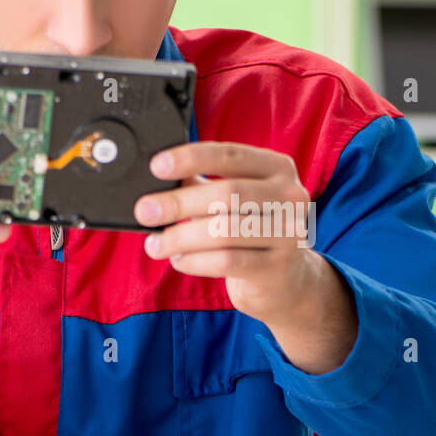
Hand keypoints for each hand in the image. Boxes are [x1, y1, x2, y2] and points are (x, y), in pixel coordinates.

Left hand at [134, 141, 356, 372]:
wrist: (287, 280)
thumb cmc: (252, 231)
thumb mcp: (234, 201)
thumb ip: (202, 184)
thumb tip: (158, 178)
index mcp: (278, 168)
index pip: (231, 155)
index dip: (192, 158)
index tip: (157, 167)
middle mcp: (291, 196)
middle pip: (227, 194)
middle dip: (179, 203)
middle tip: (145, 211)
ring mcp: (289, 233)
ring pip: (224, 231)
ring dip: (181, 237)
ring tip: (156, 244)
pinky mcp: (278, 267)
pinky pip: (226, 262)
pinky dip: (195, 261)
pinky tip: (179, 260)